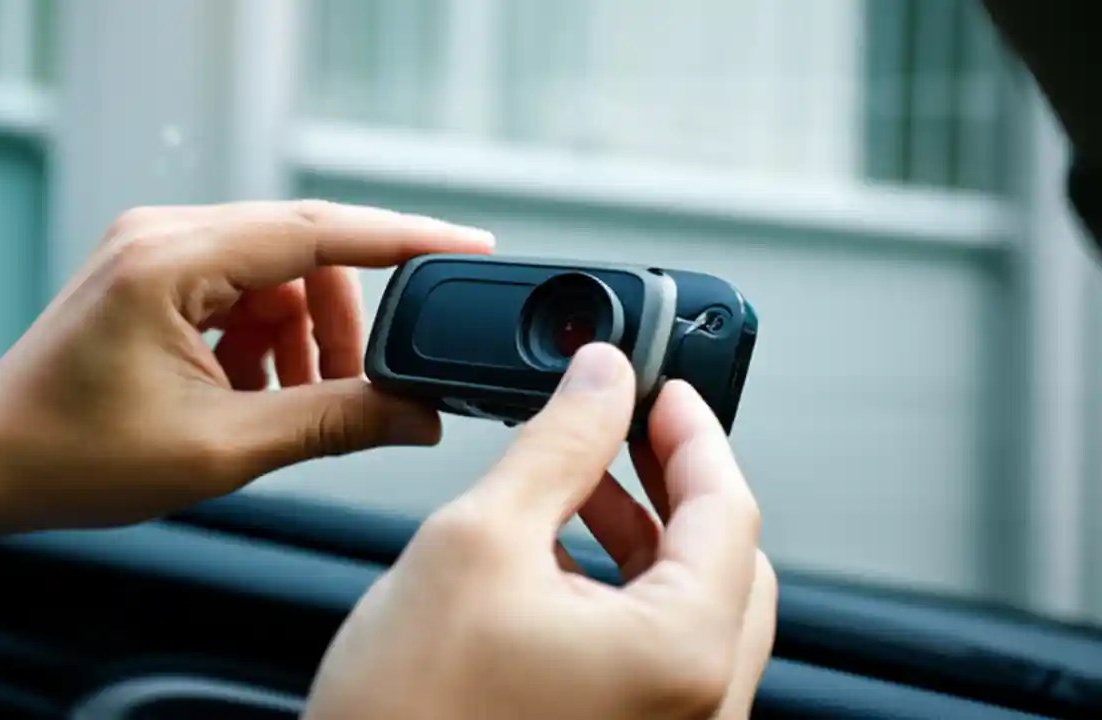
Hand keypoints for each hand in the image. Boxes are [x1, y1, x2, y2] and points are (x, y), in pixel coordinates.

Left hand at [0, 200, 493, 533]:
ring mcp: (156, 245)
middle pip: (306, 251)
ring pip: (280, 272)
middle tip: (354, 392)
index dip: (405, 239)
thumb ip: (332, 423)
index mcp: (172, 262)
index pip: (319, 230)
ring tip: (290, 402)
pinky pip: (245, 285)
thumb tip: (416, 416)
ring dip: (304, 335)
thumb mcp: (222, 448)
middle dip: (344, 322)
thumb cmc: (76, 457)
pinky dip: (268, 336)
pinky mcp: (156, 267)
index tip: (469, 246)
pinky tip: (252, 388)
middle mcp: (164, 233)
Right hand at [305, 344, 775, 719]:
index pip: (728, 509)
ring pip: (690, 606)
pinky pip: (656, 653)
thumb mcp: (479, 541)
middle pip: (725, 559)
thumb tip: (601, 380)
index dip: (693, 432)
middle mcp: (697, 706)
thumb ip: (557, 445)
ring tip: (582, 484)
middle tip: (624, 428)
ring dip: (644, 534)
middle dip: (672, 483)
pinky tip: (562, 559)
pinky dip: (623, 592)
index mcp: (682, 654)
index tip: (663, 388)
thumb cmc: (410, 718)